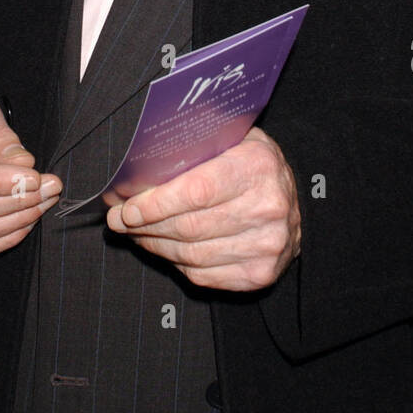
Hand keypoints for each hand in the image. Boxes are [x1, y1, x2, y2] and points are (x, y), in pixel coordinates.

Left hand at [106, 127, 300, 290]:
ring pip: (190, 254)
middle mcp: (267, 207)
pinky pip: (202, 274)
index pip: (196, 191)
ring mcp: (266, 245)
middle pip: (189, 226)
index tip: (126, 207)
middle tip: (119, 220)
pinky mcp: (259, 273)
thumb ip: (192, 144)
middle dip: (145, 225)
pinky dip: (174, 263)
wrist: (293, 204)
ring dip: (154, 245)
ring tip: (136, 232)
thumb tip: (135, 163)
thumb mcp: (231, 138)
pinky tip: (162, 247)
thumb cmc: (250, 165)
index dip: (155, 203)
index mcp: (258, 166)